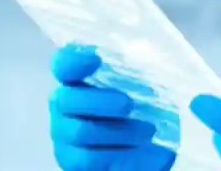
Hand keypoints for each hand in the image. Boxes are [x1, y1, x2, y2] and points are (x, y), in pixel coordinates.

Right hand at [49, 43, 176, 170]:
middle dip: (99, 101)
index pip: (64, 63)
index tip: (96, 59)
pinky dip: (119, 153)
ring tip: (148, 130)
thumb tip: (157, 63)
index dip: (73, 60)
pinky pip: (90, 159)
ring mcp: (65, 133)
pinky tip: (139, 149)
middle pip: (66, 99)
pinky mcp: (73, 161)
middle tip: (128, 104)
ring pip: (81, 131)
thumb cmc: (144, 107)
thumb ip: (145, 69)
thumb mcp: (149, 83)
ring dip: (119, 130)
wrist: (152, 146)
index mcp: (78, 77)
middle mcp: (64, 103)